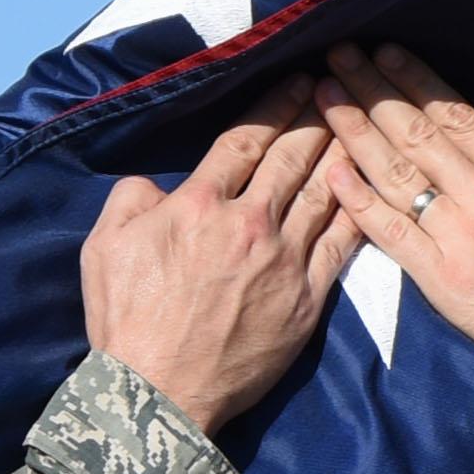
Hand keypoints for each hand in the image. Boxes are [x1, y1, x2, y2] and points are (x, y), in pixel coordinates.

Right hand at [77, 107, 358, 434]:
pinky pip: (340, 244)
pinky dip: (357, 209)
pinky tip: (369, 188)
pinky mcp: (306, 300)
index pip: (246, 138)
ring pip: (323, 191)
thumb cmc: (126, 322)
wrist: (160, 393)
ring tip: (358, 125)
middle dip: (316, 115)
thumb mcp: (104, 246)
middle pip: (292, 156)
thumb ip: (131, 200)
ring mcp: (283, 262)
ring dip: (342, 152)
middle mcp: (247, 224)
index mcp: (198, 204)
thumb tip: (154, 185)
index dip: (274, 103)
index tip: (295, 80)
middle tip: (337, 88)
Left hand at [306, 45, 473, 409]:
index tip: (386, 52)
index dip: (416, 79)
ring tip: (325, 97)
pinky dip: (359, 202)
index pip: (457, 115)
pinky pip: (390, 236)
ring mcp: (459, 241)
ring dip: (355, 132)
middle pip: (417, 132)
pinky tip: (332, 172)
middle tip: (338, 55)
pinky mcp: (444, 284)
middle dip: (373, 90)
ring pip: (395, 174)